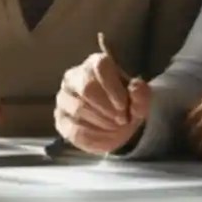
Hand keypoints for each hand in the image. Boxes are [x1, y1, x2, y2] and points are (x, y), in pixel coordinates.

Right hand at [55, 37, 149, 153]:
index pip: (100, 66)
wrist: (116, 125)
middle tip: (121, 120)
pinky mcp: (60, 119)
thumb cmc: (126, 105)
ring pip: (78, 109)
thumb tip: (135, 86)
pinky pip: (72, 129)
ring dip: (101, 122)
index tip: (123, 105)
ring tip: (115, 127)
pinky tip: (105, 137)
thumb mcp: (140, 99)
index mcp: (95, 64)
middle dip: (106, 108)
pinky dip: (93, 136)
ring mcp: (63, 98)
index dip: (112, 88)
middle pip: (86, 87)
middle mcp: (74, 76)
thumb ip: (141, 94)